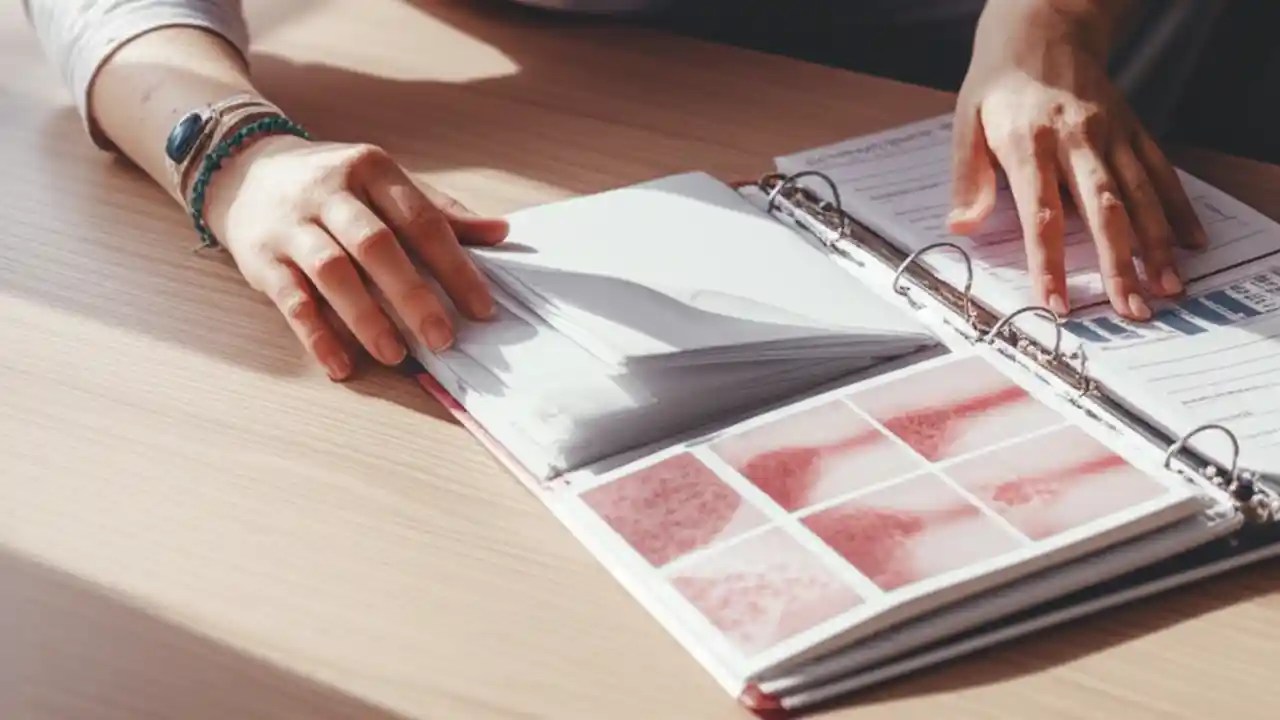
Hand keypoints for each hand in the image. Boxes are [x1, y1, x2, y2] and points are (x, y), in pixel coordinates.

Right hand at [202, 136, 507, 379]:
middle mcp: (330, 192)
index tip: (482, 309)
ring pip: (333, 272)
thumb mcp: (384, 185)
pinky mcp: (261, 257)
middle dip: (413, 297)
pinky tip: (341, 365)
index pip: (422, 221)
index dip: (455, 267)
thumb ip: (439, 212)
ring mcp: (292, 224)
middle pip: (377, 247)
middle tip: (443, 340)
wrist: (243, 170)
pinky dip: (317, 335)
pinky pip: (291, 300)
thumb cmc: (333, 186)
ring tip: (396, 356)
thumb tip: (501, 232)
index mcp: (372, 170)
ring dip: (367, 318)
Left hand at [948, 0, 1206, 319]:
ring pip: (1139, 195)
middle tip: (1131, 310)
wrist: (1044, 26)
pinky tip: (1192, 242)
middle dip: (1119, 265)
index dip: (1048, 262)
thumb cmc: (998, 84)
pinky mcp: (1133, 129)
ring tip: (1169, 288)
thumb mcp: (966, 122)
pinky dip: (1178, 208)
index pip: (1041, 214)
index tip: (1055, 303)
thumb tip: (962, 228)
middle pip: (1102, 210)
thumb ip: (967, 179)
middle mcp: (1077, 140)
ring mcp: (1111, 134)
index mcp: (1029, 143)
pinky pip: (1159, 171)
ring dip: (1157, 245)